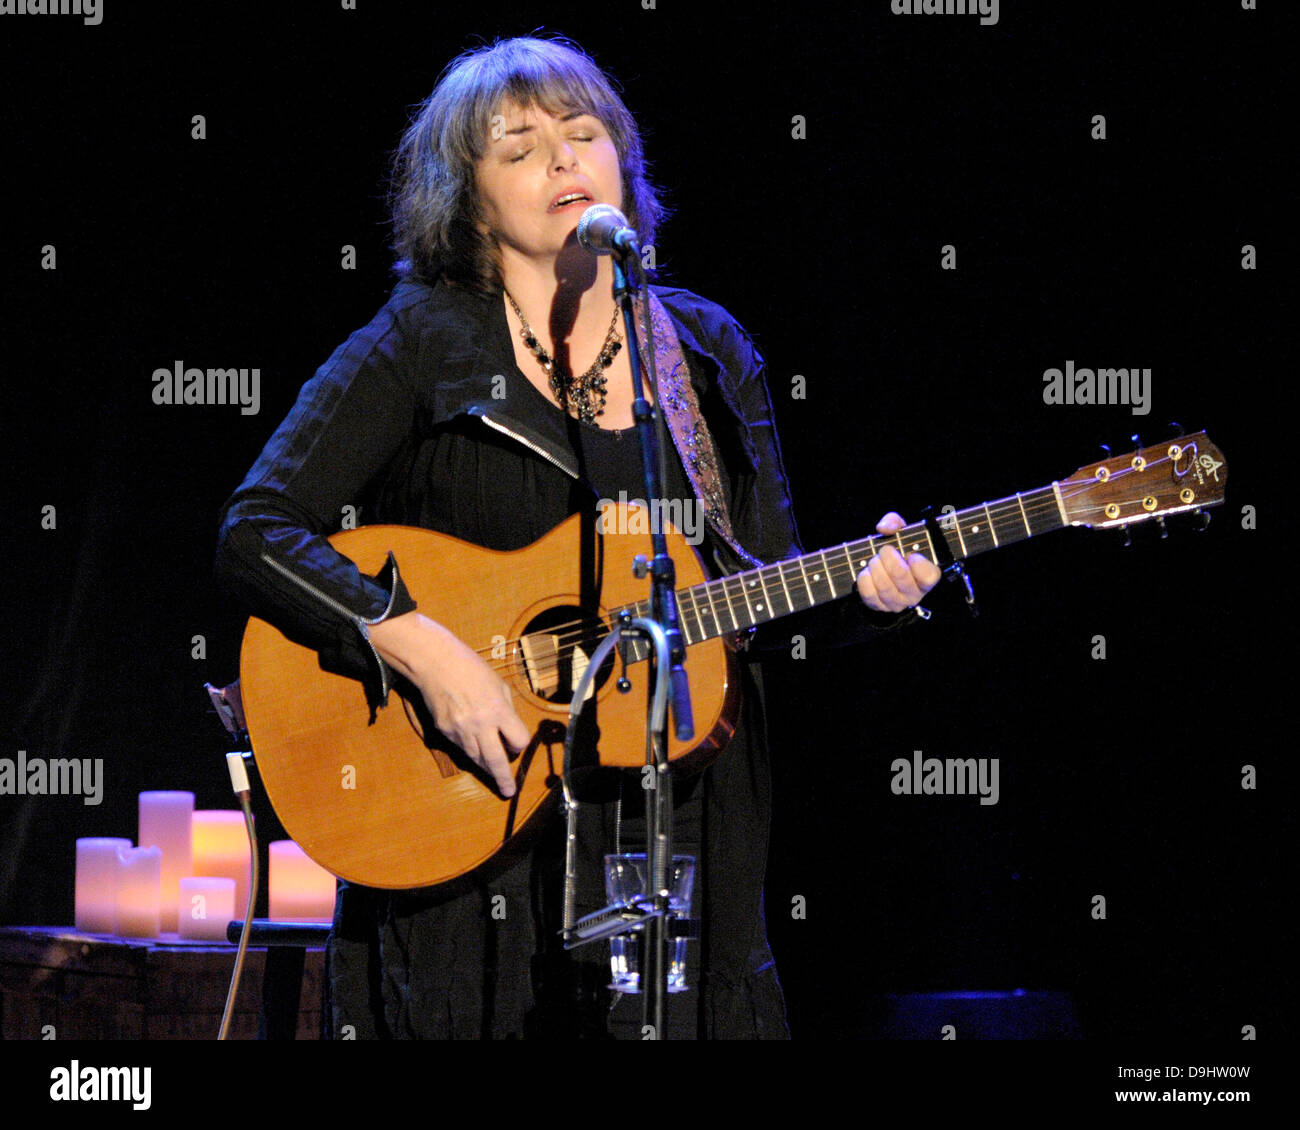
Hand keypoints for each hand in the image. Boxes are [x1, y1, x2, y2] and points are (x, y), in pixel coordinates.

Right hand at [368, 612, 529, 797]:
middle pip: (495, 760)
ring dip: (486, 766)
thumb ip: (507, 710)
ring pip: (476, 758)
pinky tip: (474, 749)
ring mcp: (460, 730)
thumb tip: (510, 732)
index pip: (518, 740)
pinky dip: (470, 751)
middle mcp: (480, 724)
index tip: (517, 742)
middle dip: (503, 779)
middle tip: (508, 791)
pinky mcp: (445, 731)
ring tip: (494, 773)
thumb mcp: (499, 685)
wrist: (436, 664)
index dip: (520, 743)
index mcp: (498, 710)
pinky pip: (461, 748)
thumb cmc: (471, 669)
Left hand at [855, 512, 941, 612]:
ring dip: (875, 567)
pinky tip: (867, 572)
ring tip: (875, 560)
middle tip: (885, 550)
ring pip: (883, 586)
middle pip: (900, 576)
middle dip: (888, 557)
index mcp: (927, 576)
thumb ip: (895, 522)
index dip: (918, 564)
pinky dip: (865, 579)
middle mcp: (915, 593)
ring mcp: (897, 603)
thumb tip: (884, 528)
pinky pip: (869, 594)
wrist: (883, 567)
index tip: (911, 554)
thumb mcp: (901, 532)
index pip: (929, 576)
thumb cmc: (897, 550)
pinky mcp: (879, 606)